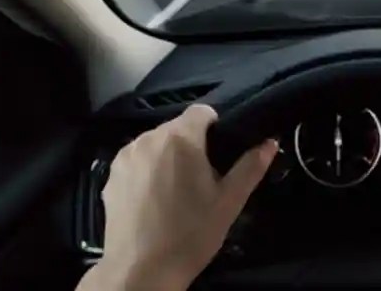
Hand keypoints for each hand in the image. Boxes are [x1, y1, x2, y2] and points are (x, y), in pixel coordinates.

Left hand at [78, 104, 276, 290]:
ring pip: (155, 143)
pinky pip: (136, 160)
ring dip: (167, 156)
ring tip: (175, 191)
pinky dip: (146, 170)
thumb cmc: (191, 234)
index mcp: (180, 138)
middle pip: (177, 128)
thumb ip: (251, 167)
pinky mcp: (110, 175)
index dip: (215, 127)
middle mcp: (149, 138)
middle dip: (191, 145)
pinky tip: (152, 200)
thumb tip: (269, 142)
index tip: (220, 155)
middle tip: (201, 180)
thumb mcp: (229, 202)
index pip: (202, 111)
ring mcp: (126, 156)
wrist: (141, 270)